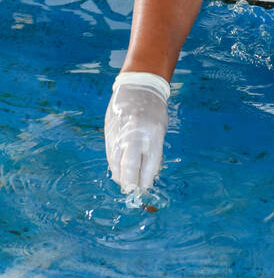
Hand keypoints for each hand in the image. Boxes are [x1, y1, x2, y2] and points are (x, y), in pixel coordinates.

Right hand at [105, 72, 169, 193]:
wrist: (137, 86)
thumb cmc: (153, 109)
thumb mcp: (160, 129)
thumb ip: (152, 151)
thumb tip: (147, 175)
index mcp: (153, 134)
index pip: (149, 164)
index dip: (145, 181)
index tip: (144, 190)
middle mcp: (135, 135)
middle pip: (129, 167)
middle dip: (130, 183)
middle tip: (131, 192)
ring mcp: (120, 133)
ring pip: (116, 163)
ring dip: (120, 176)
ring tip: (125, 183)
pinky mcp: (109, 132)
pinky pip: (110, 154)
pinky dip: (114, 165)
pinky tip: (118, 170)